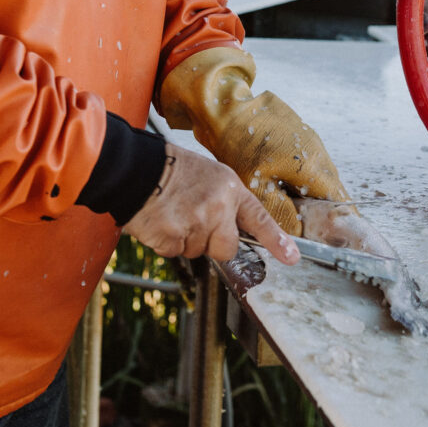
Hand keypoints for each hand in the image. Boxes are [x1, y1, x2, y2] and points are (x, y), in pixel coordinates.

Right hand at [120, 143, 298, 264]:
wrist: (135, 168)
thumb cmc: (170, 169)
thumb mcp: (208, 175)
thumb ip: (223, 201)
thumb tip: (230, 227)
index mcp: (230, 189)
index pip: (258, 219)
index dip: (276, 240)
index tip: (292, 257)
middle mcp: (218, 208)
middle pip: (227, 247)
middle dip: (212, 242)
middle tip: (193, 220)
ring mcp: (196, 225)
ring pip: (197, 251)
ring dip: (184, 239)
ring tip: (172, 212)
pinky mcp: (172, 239)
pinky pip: (174, 251)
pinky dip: (165, 241)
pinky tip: (159, 219)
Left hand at [201, 90, 350, 231]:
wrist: (227, 108)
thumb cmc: (239, 144)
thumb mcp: (258, 187)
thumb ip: (281, 213)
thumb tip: (297, 233)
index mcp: (312, 166)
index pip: (338, 200)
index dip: (337, 219)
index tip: (335, 234)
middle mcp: (317, 150)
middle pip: (329, 188)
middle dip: (320, 207)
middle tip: (306, 221)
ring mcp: (309, 138)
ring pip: (317, 173)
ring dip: (309, 189)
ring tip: (291, 201)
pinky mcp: (298, 132)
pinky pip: (307, 160)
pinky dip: (300, 174)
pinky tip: (280, 179)